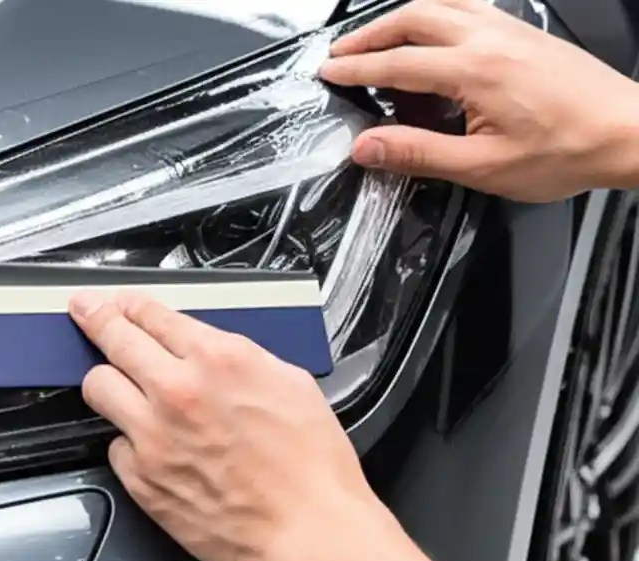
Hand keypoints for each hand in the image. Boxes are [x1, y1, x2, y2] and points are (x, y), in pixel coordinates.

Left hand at [69, 290, 390, 560]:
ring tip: (119, 387)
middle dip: (95, 318)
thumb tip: (205, 350)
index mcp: (218, 360)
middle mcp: (177, 391)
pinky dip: (130, 443)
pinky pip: (115, 445)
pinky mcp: (139, 477)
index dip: (129, 304)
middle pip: (112, 339)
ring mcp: (151, 435)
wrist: (307, 531)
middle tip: (84, 311)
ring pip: (97, 387)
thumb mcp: (289, 383)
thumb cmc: (311, 466)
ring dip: (107, 382)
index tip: (119, 302)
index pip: (152, 315)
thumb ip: (238, 358)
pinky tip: (155, 450)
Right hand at [320, 0, 638, 201]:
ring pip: (441, 4)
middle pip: (413, 18)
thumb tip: (368, 146)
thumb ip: (418, 152)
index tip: (330, 74)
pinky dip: (438, 11)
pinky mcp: (525, 32)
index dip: (356, 70)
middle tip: (343, 53)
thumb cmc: (568, 150)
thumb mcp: (482, 166)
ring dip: (401, 18)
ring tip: (378, 38)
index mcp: (474, 71)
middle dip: (370, 35)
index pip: (397, 64)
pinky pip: (470, 6)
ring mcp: (510, 30)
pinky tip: (433, 29)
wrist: (628, 134)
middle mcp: (490, 39)